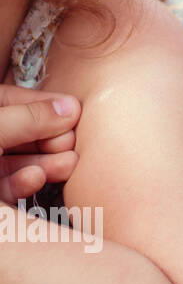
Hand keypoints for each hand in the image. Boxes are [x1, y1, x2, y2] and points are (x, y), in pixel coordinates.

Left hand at [0, 85, 80, 203]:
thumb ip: (29, 118)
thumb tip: (70, 108)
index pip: (11, 98)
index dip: (44, 104)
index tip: (74, 111)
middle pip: (20, 132)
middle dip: (50, 138)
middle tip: (72, 143)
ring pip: (18, 160)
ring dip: (45, 163)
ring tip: (68, 165)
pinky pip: (6, 185)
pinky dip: (23, 182)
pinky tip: (36, 178)